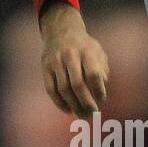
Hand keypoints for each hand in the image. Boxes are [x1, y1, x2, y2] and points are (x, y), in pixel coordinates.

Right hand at [39, 0, 109, 116]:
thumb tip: (100, 90)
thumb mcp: (98, 52)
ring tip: (81, 115)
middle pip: (77, 85)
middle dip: (86, 103)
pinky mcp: (45, 68)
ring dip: (73, 106)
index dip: (98, 91)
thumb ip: (102, 69)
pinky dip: (59, 103)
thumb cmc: (84, 47)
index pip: (94, 75)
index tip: (102, 101)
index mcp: (87, 51)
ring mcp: (55, 62)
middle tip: (92, 114)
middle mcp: (70, 56)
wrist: (61, 31)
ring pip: (63, 89)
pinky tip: (68, 110)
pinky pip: (51, 89)